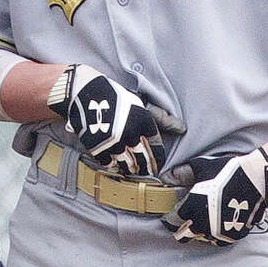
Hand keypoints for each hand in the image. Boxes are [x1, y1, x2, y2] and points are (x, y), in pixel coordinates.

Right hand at [47, 63, 184, 177]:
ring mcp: (114, 142)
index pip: (157, 147)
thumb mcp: (140, 104)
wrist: (85, 93)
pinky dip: (113, 165)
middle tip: (148, 172)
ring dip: (131, 169)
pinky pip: (110, 164)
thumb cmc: (115, 97)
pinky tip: (116, 164)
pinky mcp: (98, 147)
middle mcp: (131, 133)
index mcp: (144, 121)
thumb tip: (182, 129)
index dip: (158, 158)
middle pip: (144, 159)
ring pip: (128, 164)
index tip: (158, 164)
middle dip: (147, 168)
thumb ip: (162, 119)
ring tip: (132, 169)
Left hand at [162, 147, 267, 244]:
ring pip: (201, 239)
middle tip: (185, 223)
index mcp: (191, 206)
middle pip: (184, 234)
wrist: (256, 179)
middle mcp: (202, 222)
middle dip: (182, 229)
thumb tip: (165, 178)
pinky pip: (218, 241)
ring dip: (200, 232)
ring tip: (204, 222)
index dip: (170, 219)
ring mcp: (218, 230)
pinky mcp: (232, 235)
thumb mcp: (201, 167)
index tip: (170, 217)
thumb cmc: (228, 171)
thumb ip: (181, 174)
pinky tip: (217, 227)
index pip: (172, 221)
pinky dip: (216, 236)